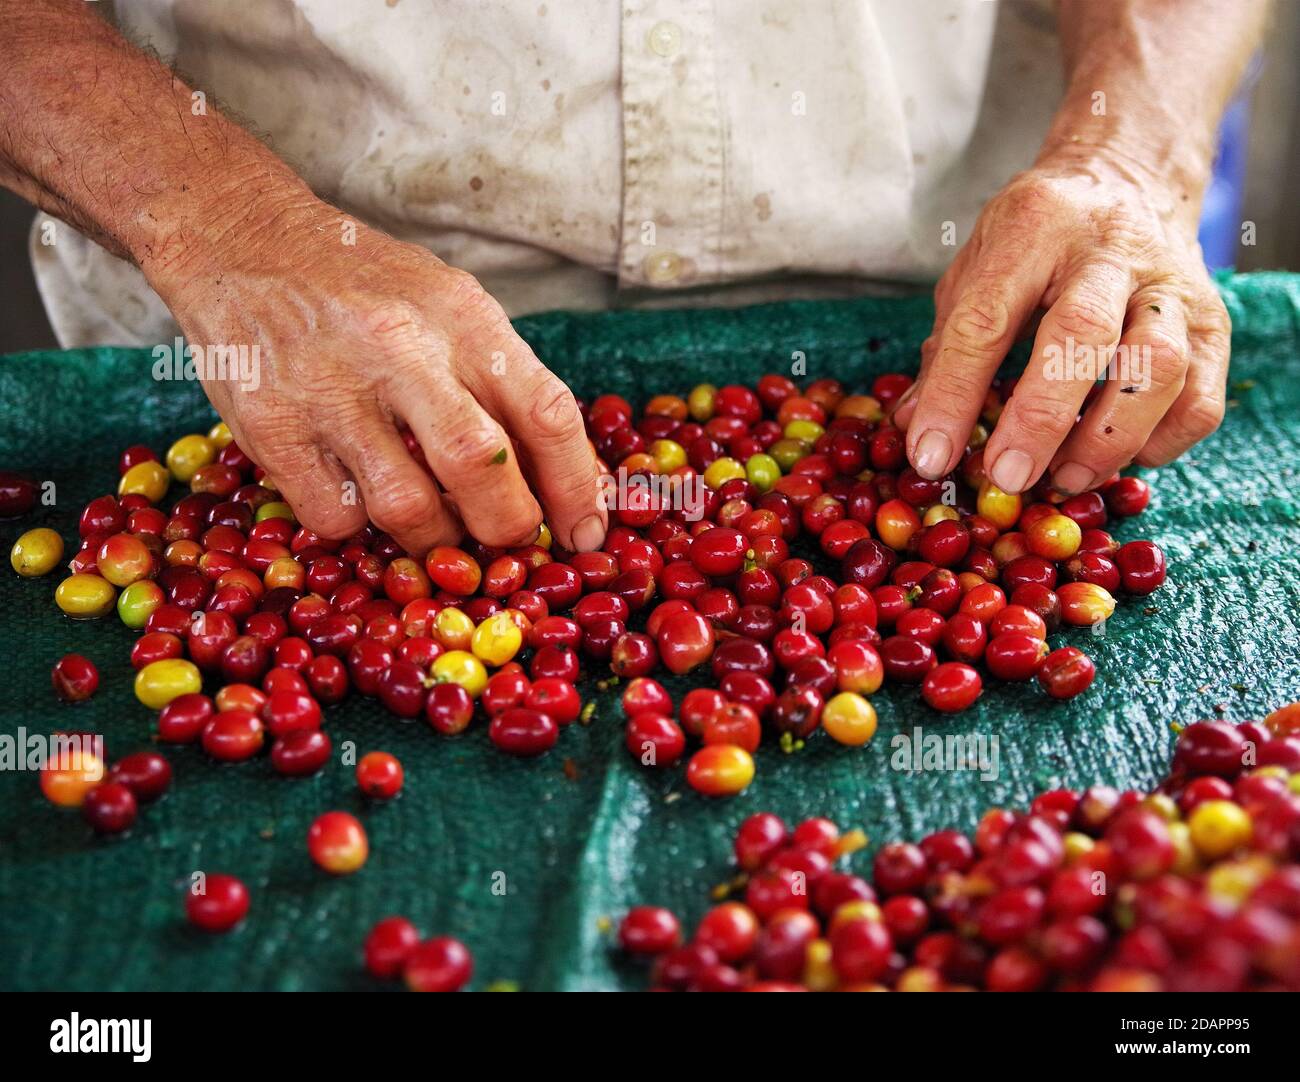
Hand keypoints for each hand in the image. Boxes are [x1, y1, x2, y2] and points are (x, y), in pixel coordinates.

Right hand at [147, 197, 606, 554]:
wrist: (241, 241)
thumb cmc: (367, 287)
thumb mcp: (452, 306)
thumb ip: (506, 383)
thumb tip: (567, 484)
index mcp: (462, 317)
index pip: (546, 412)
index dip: (575, 486)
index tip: (585, 533)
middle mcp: (400, 348)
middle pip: (480, 467)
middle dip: (506, 526)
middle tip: (505, 539)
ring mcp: (330, 389)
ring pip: (407, 508)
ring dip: (434, 537)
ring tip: (432, 520)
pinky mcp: (271, 428)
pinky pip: (336, 518)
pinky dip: (359, 526)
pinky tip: (358, 494)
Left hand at [894, 150, 1230, 494]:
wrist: (1130, 181)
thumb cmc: (1038, 242)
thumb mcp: (977, 272)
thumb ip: (947, 350)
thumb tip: (915, 429)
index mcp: (1032, 229)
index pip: (985, 318)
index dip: (954, 395)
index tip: (933, 456)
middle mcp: (1109, 250)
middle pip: (1082, 334)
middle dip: (1040, 418)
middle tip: (1008, 476)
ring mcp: (1170, 285)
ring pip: (1158, 367)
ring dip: (1106, 438)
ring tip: (1064, 477)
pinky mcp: (1214, 323)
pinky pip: (1200, 398)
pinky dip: (1160, 441)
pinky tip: (1120, 455)